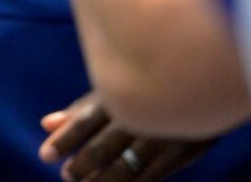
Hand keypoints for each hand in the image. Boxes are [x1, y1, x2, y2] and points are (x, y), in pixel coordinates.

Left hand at [40, 90, 212, 180]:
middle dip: (83, 164)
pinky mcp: (183, 151)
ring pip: (128, 165)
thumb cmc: (146, 84)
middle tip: (66, 175)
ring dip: (104, 180)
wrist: (204, 79)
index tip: (46, 156)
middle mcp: (139, 114)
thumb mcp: (114, 90)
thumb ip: (80, 109)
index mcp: (120, 94)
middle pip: (105, 146)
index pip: (85, 120)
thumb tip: (45, 124)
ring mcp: (163, 134)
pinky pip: (153, 175)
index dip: (65, 140)